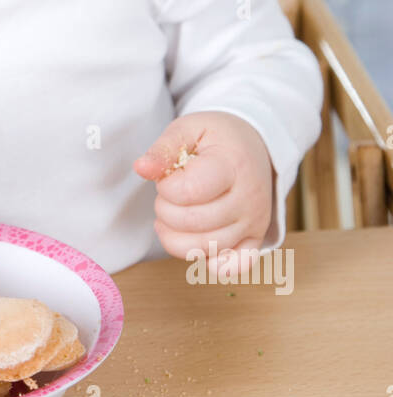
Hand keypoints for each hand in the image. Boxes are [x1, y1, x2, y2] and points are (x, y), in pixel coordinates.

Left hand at [133, 111, 273, 270]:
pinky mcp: (255, 239)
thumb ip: (163, 149)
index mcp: (233, 165)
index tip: (168, 177)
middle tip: (168, 196)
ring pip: (204, 248)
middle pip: (193, 223)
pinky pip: (230, 267)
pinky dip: (206, 260)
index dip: (166, 188)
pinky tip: (194, 239)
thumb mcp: (188, 128)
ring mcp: (254, 223)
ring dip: (175, 236)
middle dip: (165, 210)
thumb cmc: (217, 137)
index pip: (190, 191)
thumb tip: (142, 169)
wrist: (255, 144)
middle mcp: (249, 198)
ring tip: (173, 215)